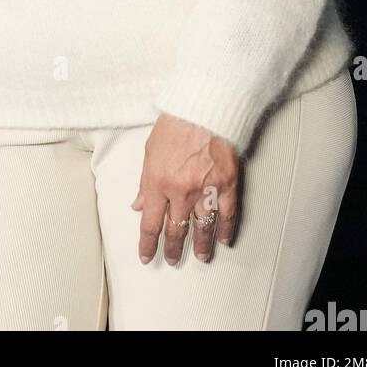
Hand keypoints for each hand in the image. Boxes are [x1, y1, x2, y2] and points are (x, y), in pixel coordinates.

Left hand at [132, 113, 239, 265]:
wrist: (204, 107)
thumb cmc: (175, 124)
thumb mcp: (150, 151)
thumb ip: (145, 182)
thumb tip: (139, 204)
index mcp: (157, 181)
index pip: (150, 223)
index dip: (147, 243)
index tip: (147, 255)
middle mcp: (180, 190)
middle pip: (175, 229)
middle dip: (173, 248)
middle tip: (172, 259)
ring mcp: (205, 189)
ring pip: (202, 228)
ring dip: (200, 245)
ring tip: (200, 256)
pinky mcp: (227, 184)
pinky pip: (227, 215)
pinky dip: (225, 230)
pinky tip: (223, 239)